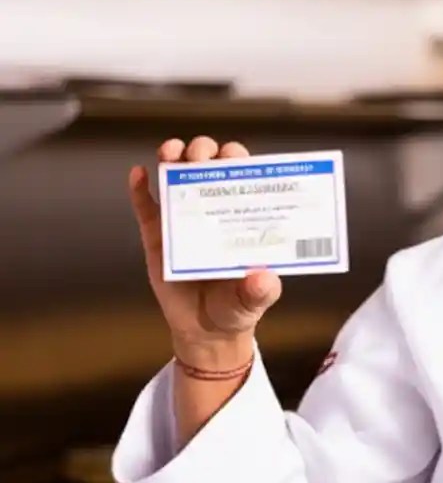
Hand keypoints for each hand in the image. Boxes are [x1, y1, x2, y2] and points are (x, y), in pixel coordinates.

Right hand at [128, 137, 281, 367]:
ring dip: (172, 158)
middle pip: (209, 167)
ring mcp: (183, 221)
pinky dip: (140, 190)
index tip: (233, 157)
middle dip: (205, 152)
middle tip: (202, 158)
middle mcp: (214, 211)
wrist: (205, 331)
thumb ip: (261, 291)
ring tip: (170, 153)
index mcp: (242, 217)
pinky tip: (139, 174)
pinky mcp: (157, 237)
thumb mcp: (255, 299)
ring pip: (176, 178)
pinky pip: (146, 208)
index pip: (243, 177)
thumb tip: (263, 279)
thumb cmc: (237, 307)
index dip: (238, 160)